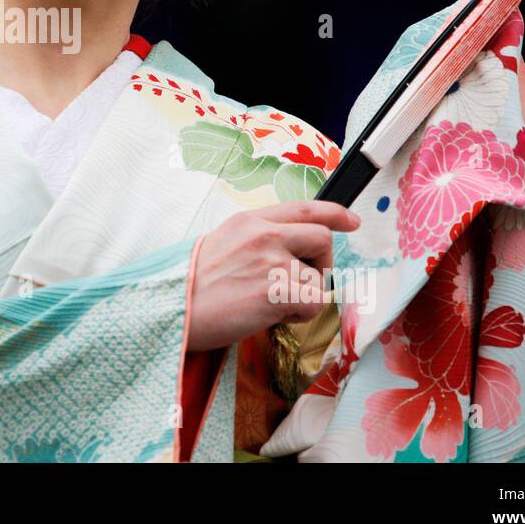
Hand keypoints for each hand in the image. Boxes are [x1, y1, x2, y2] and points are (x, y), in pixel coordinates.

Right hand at [186, 200, 359, 351]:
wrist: (173, 308)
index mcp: (249, 220)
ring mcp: (271, 260)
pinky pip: (314, 303)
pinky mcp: (277, 290)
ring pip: (318, 279)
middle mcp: (263, 234)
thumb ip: (257, 240)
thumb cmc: (193, 285)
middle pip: (322, 238)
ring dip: (302, 298)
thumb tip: (290, 252)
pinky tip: (272, 316)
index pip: (303, 207)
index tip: (351, 222)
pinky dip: (300, 316)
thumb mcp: (223, 244)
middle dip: (323, 264)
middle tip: (303, 283)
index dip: (334, 214)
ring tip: (268, 306)